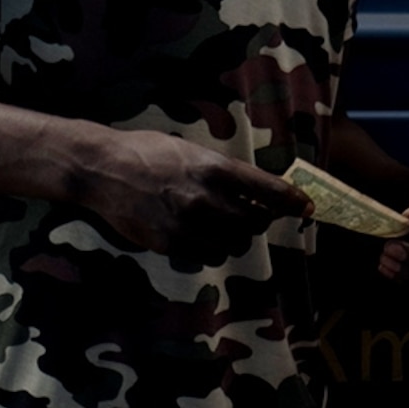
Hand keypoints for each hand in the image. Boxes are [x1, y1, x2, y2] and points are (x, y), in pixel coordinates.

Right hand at [75, 127, 310, 260]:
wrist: (102, 170)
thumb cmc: (149, 152)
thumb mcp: (193, 152)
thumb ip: (224, 172)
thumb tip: (256, 190)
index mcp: (215, 169)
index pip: (267, 190)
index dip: (292, 201)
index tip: (307, 207)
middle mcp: (205, 199)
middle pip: (253, 223)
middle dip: (257, 221)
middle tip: (252, 216)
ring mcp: (186, 225)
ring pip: (232, 244)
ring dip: (234, 238)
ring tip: (222, 226)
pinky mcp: (168, 244)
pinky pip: (205, 255)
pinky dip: (209, 248)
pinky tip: (198, 235)